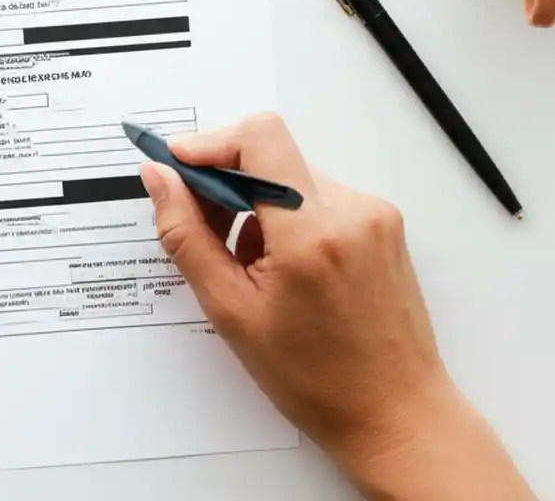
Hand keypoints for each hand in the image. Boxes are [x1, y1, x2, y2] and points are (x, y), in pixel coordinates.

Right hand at [140, 114, 531, 499]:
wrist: (395, 414)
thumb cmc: (316, 379)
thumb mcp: (231, 311)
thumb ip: (187, 236)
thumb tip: (159, 179)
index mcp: (312, 232)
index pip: (258, 139)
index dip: (208, 144)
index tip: (177, 168)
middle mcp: (352, 211)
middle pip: (271, 157)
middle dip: (225, 183)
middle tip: (201, 228)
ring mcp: (375, 215)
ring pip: (292, 178)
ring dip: (256, 208)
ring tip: (249, 268)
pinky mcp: (384, 225)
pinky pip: (319, 199)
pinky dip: (287, 220)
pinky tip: (282, 270)